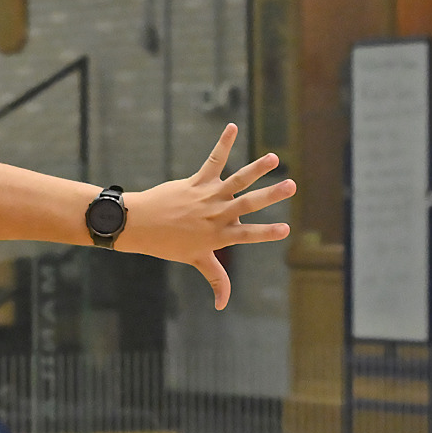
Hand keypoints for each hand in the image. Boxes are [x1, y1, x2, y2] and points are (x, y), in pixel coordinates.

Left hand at [119, 123, 295, 309]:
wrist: (139, 225)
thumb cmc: (169, 244)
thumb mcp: (195, 261)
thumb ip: (215, 278)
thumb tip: (222, 305)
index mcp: (218, 235)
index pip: (247, 235)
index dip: (266, 232)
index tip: (286, 229)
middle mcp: (216, 215)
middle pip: (247, 204)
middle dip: (270, 195)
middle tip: (291, 185)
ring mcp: (207, 197)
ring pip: (235, 181)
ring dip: (255, 168)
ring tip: (274, 157)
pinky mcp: (197, 181)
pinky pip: (213, 160)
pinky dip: (223, 143)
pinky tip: (232, 127)